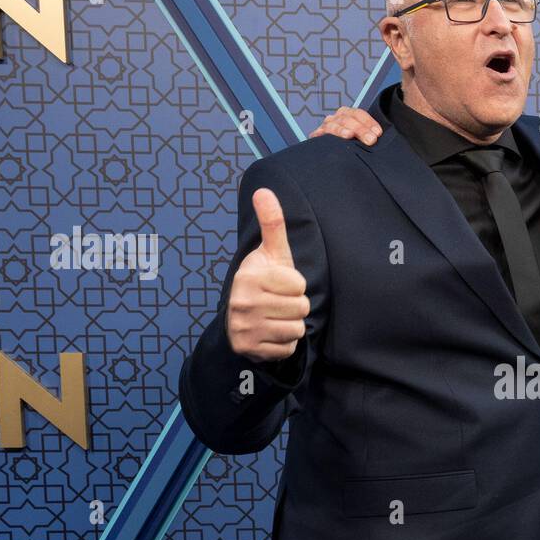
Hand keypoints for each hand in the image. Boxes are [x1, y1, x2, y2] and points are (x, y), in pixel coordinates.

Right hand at [226, 188, 309, 362]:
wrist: (238, 319)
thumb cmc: (262, 282)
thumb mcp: (270, 253)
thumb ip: (272, 223)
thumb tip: (264, 190)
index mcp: (249, 276)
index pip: (298, 284)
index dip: (294, 285)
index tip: (280, 285)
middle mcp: (242, 302)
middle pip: (301, 307)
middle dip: (295, 306)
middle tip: (278, 303)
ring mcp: (245, 327)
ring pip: (296, 329)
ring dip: (291, 325)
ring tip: (275, 317)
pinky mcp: (250, 349)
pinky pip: (287, 348)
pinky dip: (284, 343)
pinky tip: (271, 333)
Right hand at [310, 106, 382, 143]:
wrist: (331, 154)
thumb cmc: (352, 145)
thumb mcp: (361, 139)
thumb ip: (369, 137)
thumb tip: (380, 140)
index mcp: (349, 114)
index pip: (359, 114)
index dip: (369, 122)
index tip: (378, 133)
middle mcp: (337, 117)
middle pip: (348, 119)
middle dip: (361, 129)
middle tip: (371, 140)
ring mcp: (327, 125)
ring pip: (334, 124)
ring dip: (342, 130)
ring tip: (350, 135)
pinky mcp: (317, 135)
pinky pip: (320, 133)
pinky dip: (325, 135)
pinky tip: (330, 140)